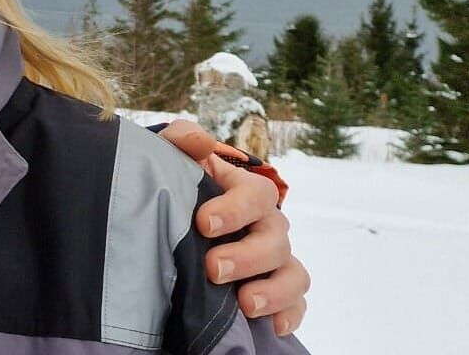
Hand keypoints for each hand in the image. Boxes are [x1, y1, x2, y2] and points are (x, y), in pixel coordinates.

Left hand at [158, 120, 308, 335]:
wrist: (174, 221)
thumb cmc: (177, 188)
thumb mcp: (172, 161)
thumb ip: (181, 141)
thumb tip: (200, 141)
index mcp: (246, 192)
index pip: (257, 194)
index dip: (235, 209)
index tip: (202, 224)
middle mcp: (267, 226)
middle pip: (275, 239)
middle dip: (247, 256)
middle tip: (213, 269)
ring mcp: (276, 259)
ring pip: (293, 274)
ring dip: (273, 290)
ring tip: (245, 304)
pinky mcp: (278, 290)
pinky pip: (297, 303)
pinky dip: (290, 314)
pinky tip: (273, 326)